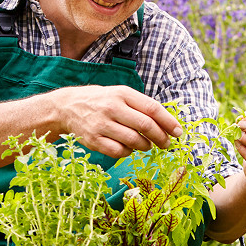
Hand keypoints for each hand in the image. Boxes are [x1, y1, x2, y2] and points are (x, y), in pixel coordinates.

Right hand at [51, 85, 182, 158]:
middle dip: (161, 137)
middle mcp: (112, 108)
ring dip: (145, 146)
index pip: (152, 108)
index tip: (178, 132)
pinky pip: (119, 151)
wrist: (67, 107)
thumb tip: (167, 123)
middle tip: (166, 143)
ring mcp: (102, 125)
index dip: (168, 122)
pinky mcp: (94, 140)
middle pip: (145, 125)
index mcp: (122, 93)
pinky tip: (128, 147)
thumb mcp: (120, 94)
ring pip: (134, 141)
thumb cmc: (101, 101)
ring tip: (146, 144)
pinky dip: (128, 152)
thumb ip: (141, 105)